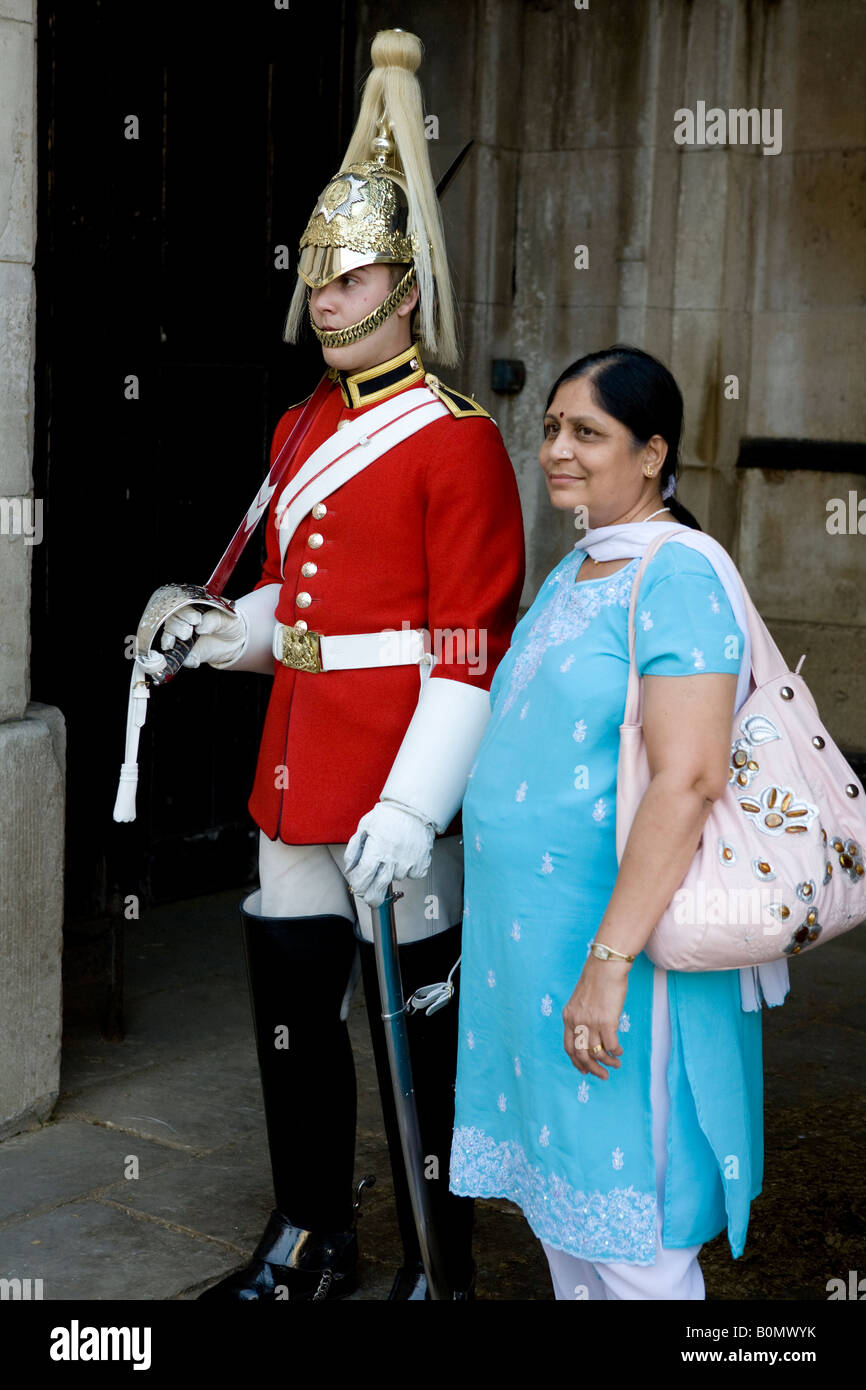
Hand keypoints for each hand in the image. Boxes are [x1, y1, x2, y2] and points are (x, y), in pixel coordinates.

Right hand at [159, 604, 246, 669]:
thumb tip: (200, 627)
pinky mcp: (188, 654)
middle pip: (171, 622)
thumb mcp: (225, 618)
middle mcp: (183, 623)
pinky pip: (182, 658)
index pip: (181, 609)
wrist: (235, 641)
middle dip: (177, 627)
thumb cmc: (228, 623)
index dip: (186, 614)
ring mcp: (183, 639)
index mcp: (191, 610)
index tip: (196, 620)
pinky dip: (186, 659)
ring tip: (185, 640)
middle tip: (188, 633)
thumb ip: (212, 620)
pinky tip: (193, 660)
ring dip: (171, 640)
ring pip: (169, 638)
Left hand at [343, 801, 434, 906]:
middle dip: (372, 898)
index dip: (357, 886)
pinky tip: (405, 857)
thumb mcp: (364, 827)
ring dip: (392, 873)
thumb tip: (349, 869)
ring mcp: (408, 861)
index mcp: (376, 849)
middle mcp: (392, 858)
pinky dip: (408, 870)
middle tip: (371, 897)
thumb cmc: (388, 815)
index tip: (357, 886)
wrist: (413, 807)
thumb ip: (354, 849)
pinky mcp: (421, 862)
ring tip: (392, 856)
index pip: (363, 878)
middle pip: (378, 889)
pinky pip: (412, 875)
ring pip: (396, 879)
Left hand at [562, 955, 628, 1079]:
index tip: (585, 1070)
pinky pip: (611, 1045)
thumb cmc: (597, 980)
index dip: (576, 1062)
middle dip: (593, 1069)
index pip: (568, 1047)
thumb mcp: (581, 1000)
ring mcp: (591, 1022)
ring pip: (597, 1053)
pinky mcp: (606, 1021)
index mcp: (568, 1017)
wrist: (605, 966)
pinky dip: (616, 1052)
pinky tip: (620, 1052)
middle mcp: (577, 1022)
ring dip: (608, 1062)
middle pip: (581, 1055)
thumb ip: (582, 1016)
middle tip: (603, 1076)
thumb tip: (590, 1034)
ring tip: (616, 1064)